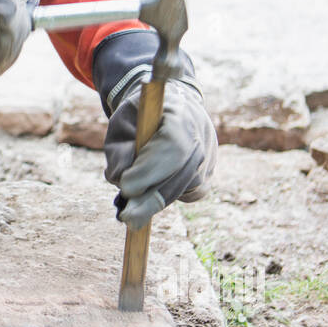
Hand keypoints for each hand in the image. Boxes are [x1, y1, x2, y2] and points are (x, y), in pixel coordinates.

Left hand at [103, 78, 217, 228]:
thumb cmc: (139, 118)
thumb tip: (120, 182)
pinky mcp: (207, 176)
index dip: (150, 170)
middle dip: (151, 199)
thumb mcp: (120, 125)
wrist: (169, 109)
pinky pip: (188, 195)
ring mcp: (208, 157)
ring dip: (156, 202)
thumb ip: (118, 151)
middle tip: (126, 217)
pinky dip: (166, 198)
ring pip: (184, 188)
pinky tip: (148, 193)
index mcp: (179, 114)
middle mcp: (201, 137)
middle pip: (181, 174)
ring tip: (131, 211)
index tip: (126, 186)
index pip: (171, 147)